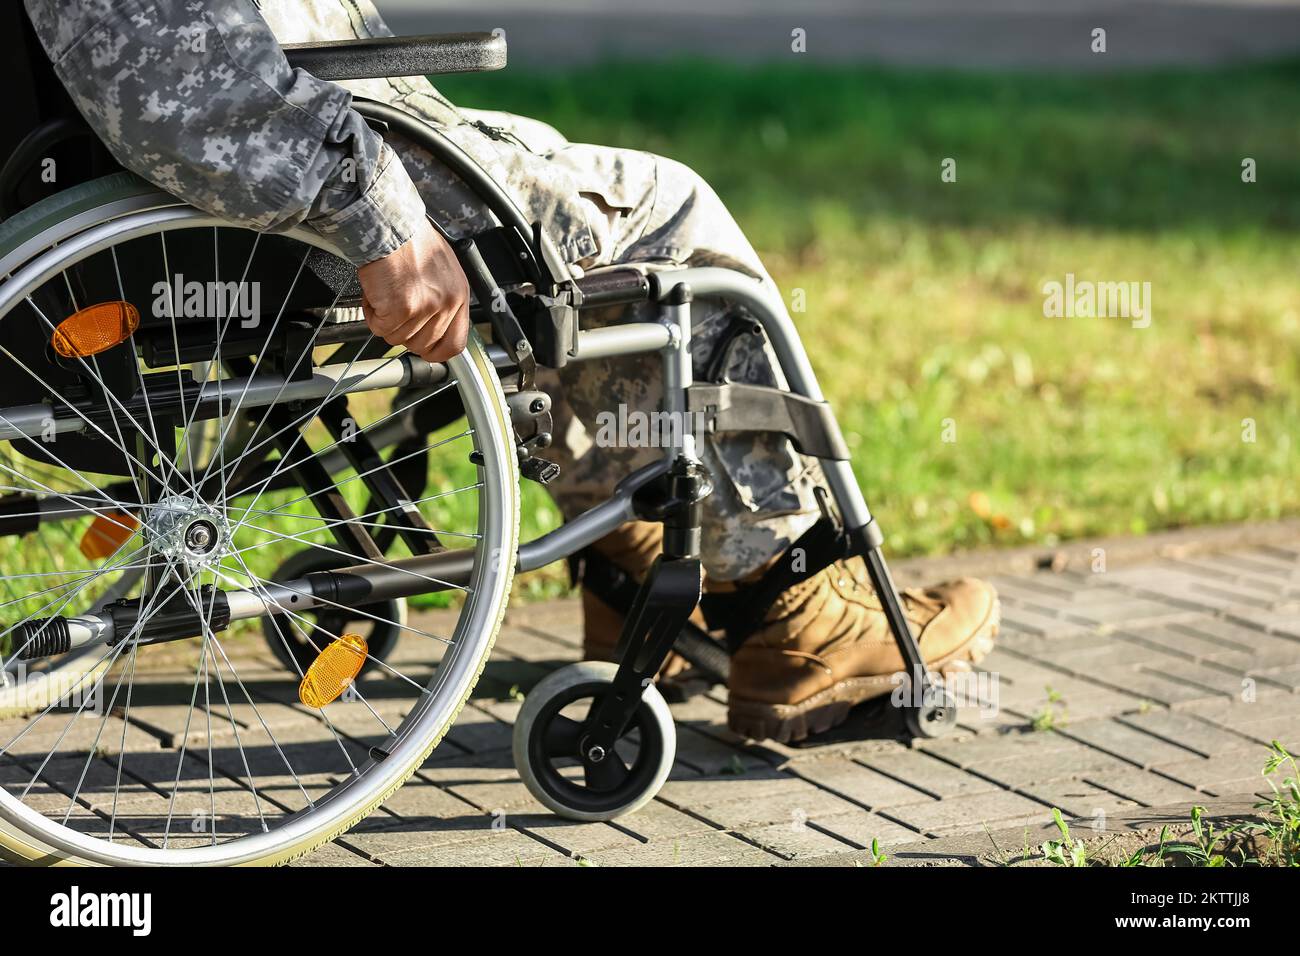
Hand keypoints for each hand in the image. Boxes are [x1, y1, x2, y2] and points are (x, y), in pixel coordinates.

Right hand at [357, 218, 469, 362]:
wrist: (390, 223)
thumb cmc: (410, 241)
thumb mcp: (441, 272)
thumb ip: (442, 301)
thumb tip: (433, 327)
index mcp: (459, 295)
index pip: (455, 345)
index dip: (434, 350)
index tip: (421, 345)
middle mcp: (447, 303)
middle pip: (422, 345)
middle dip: (402, 331)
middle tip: (394, 308)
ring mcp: (426, 307)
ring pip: (397, 337)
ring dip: (385, 319)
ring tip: (386, 291)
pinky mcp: (402, 308)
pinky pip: (380, 327)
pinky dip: (372, 313)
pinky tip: (376, 292)